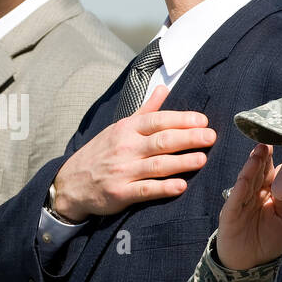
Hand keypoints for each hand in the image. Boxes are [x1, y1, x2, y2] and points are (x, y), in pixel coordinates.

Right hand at [50, 85, 215, 221]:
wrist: (71, 184)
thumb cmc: (100, 153)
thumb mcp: (119, 127)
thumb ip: (145, 110)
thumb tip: (163, 88)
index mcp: (127, 129)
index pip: (157, 120)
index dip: (181, 120)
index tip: (203, 121)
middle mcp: (125, 148)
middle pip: (161, 141)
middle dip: (188, 138)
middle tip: (211, 137)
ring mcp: (123, 171)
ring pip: (157, 164)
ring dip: (181, 162)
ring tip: (202, 159)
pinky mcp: (121, 193)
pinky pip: (145, 190)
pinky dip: (164, 188)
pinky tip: (181, 186)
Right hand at [215, 143, 281, 269]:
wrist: (249, 264)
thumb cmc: (268, 241)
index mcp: (268, 195)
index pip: (274, 174)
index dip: (280, 161)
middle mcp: (253, 195)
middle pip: (260, 172)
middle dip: (265, 156)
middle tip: (273, 138)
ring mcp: (240, 203)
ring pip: (247, 180)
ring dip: (253, 165)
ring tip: (259, 150)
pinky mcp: (230, 214)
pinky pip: (236, 198)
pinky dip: (241, 187)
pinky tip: (246, 177)